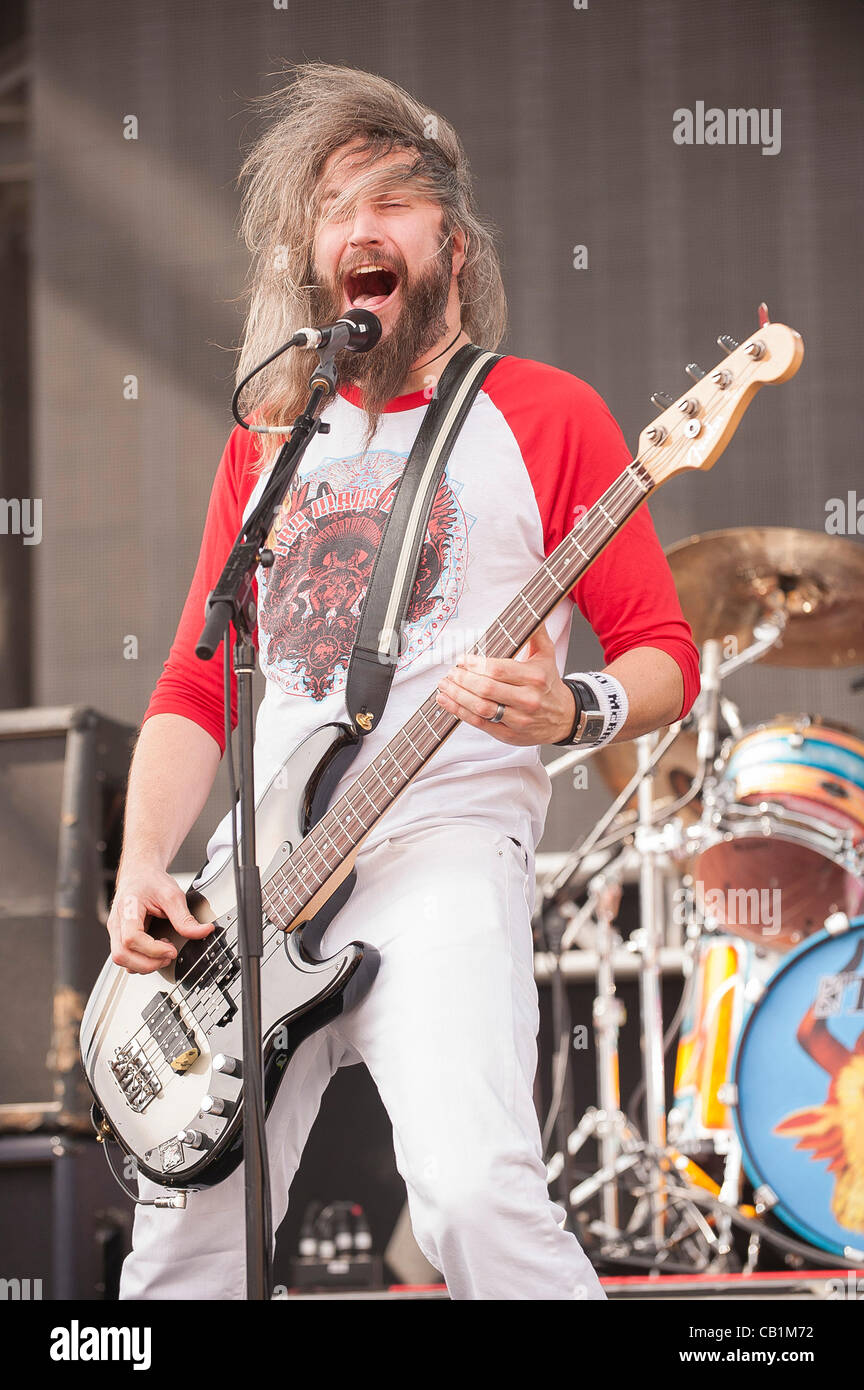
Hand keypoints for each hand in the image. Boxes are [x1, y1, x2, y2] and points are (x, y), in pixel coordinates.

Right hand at [107, 861, 213, 974]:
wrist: (140, 873)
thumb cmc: (151, 881)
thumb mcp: (173, 896)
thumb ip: (185, 918)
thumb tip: (203, 932)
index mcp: (128, 908)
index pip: (132, 938)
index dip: (152, 950)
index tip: (171, 950)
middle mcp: (116, 922)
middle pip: (121, 955)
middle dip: (148, 963)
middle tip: (169, 956)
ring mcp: (115, 931)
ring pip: (120, 960)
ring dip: (143, 964)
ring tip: (163, 952)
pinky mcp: (119, 937)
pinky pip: (125, 957)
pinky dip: (140, 961)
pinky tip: (154, 951)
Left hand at [435, 622, 576, 745]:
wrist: (563, 717)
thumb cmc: (549, 683)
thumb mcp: (546, 655)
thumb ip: (535, 633)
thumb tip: (529, 610)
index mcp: (534, 677)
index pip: (498, 669)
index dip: (475, 664)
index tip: (462, 660)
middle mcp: (527, 699)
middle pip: (486, 689)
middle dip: (462, 679)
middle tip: (450, 672)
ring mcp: (517, 719)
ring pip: (481, 708)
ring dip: (457, 696)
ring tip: (444, 685)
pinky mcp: (508, 734)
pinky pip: (479, 723)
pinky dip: (459, 712)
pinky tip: (447, 701)